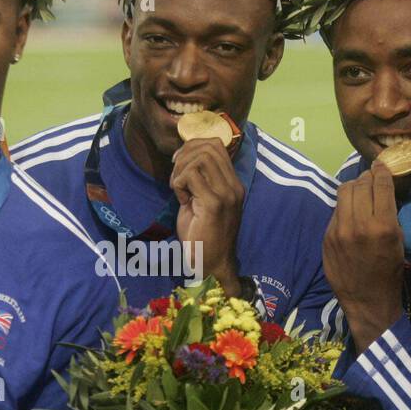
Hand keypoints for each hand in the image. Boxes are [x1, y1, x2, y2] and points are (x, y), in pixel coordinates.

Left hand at [170, 137, 245, 295]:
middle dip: (185, 155)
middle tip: (176, 177)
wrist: (210, 263)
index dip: (193, 146)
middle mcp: (234, 186)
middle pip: (209, 147)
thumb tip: (184, 157)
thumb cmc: (201, 235)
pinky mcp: (214, 204)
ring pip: (201, 158)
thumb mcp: (200, 200)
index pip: (217, 145)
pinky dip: (179, 184)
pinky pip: (191, 176)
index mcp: (233, 184)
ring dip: (181, 170)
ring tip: (179, 190)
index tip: (179, 163)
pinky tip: (182, 200)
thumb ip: (198, 179)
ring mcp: (227, 194)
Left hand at [323, 160, 405, 349]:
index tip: (382, 165)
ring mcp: (339, 230)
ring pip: (343, 193)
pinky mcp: (326, 237)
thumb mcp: (398, 241)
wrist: (366, 300)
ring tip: (360, 191)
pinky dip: (344, 207)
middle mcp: (358, 224)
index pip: (380, 184)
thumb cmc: (390, 271)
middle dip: (367, 178)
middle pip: (359, 184)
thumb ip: (389, 213)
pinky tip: (350, 212)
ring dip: (353, 188)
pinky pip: (335, 211)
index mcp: (382, 226)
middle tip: (371, 179)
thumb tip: (381, 188)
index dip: (382, 171)